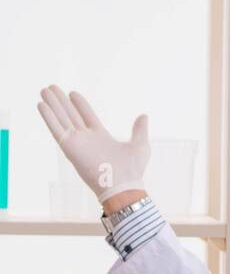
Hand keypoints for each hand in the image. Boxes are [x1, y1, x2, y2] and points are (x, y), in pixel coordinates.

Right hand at [37, 85, 149, 203]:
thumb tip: (144, 116)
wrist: (123, 186)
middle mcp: (86, 139)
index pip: (86, 116)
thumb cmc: (133, 170)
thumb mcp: (140, 145)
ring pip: (61, 119)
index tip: (72, 93)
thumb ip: (140, 130)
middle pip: (70, 115)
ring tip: (44, 90)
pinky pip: (56, 130)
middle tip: (51, 87)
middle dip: (61, 102)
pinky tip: (42, 105)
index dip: (79, 104)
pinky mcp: (69, 148)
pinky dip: (48, 117)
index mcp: (101, 137)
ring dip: (52, 105)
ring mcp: (77, 143)